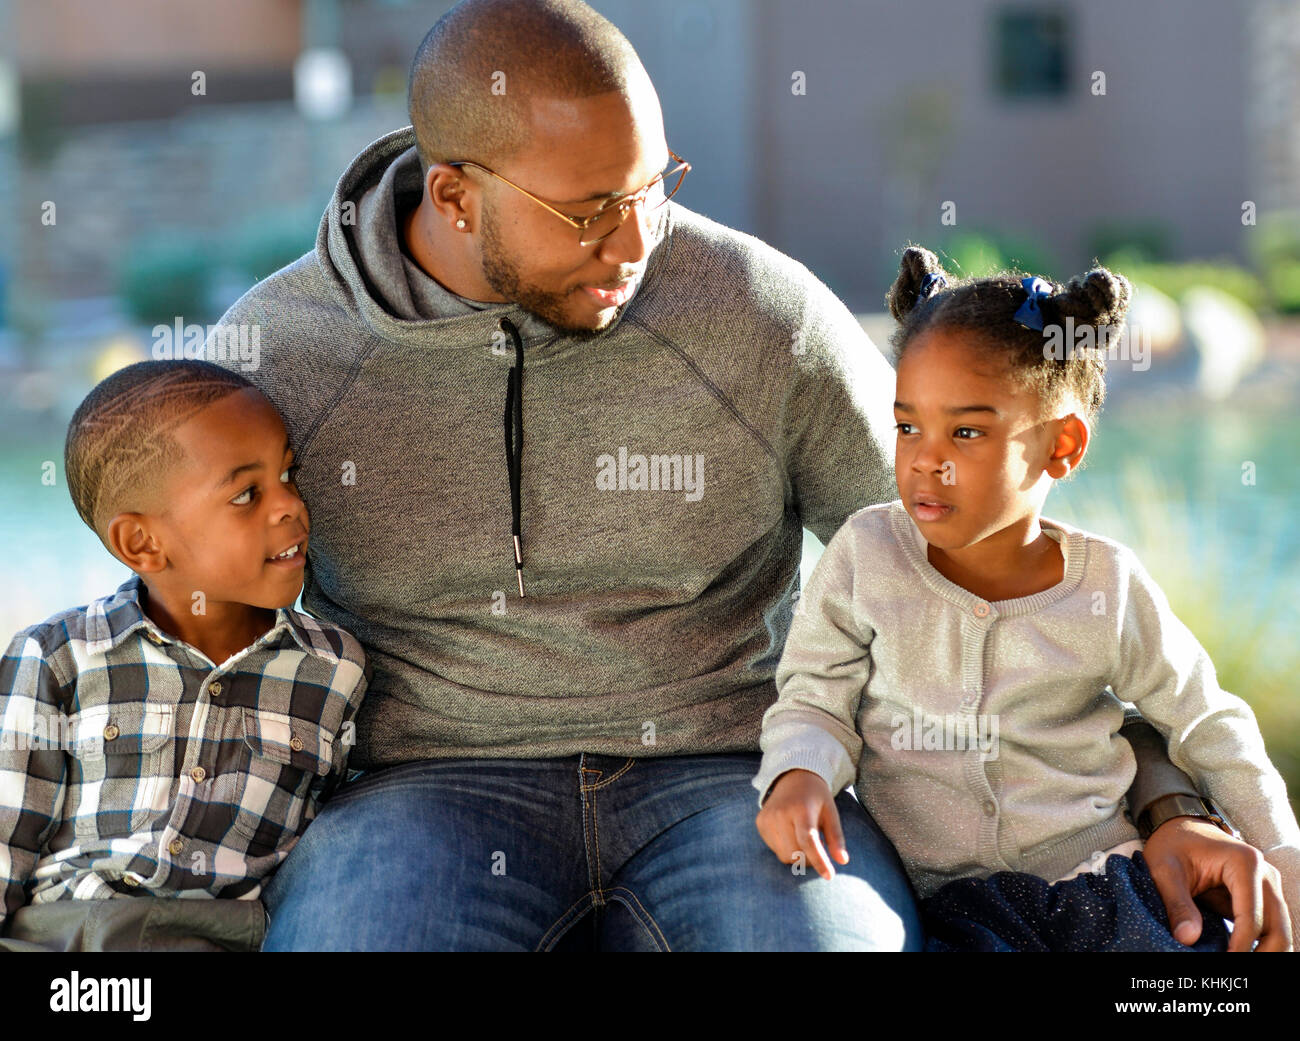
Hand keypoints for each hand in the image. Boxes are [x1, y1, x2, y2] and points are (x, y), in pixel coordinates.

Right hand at [755, 769, 849, 880]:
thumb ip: (836, 837)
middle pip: (795, 853)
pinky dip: (786, 848)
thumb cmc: (816, 797)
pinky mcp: (760, 823)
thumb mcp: (831, 812)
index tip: (829, 875)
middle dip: (809, 858)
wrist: (793, 776)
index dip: (818, 860)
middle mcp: (780, 813)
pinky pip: (774, 849)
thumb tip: (843, 861)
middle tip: (818, 846)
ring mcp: (767, 818)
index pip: (808, 841)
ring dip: (797, 855)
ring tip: (804, 838)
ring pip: (784, 855)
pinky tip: (791, 833)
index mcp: (801, 809)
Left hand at [1142, 816, 1292, 951]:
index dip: (1241, 946)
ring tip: (1238, 964)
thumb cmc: (1171, 845)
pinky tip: (1242, 956)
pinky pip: (1270, 927)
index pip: (1251, 917)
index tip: (1226, 962)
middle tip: (1235, 971)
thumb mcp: (1164, 871)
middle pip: (1278, 928)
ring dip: (1266, 952)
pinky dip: (1261, 945)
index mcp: (1244, 862)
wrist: (1179, 828)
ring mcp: (1267, 885)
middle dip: (1263, 955)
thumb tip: (1188, 938)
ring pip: (1280, 930)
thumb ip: (1177, 903)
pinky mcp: (1263, 896)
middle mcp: (1264, 874)